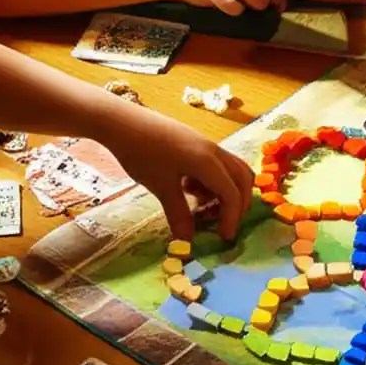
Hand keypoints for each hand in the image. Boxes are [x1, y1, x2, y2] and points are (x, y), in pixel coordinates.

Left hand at [101, 109, 253, 240]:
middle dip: (238, 204)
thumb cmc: (141, 153)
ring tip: (204, 205)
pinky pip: (219, 165)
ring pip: (234, 170)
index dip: (232, 218)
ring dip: (228, 191)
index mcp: (208, 162)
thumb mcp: (161, 187)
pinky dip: (215, 181)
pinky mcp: (198, 143)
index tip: (224, 238)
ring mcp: (208, 145)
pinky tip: (190, 187)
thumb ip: (178, 215)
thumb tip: (187, 242)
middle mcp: (215, 152)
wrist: (122, 122)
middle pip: (243, 179)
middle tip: (222, 223)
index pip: (232, 194)